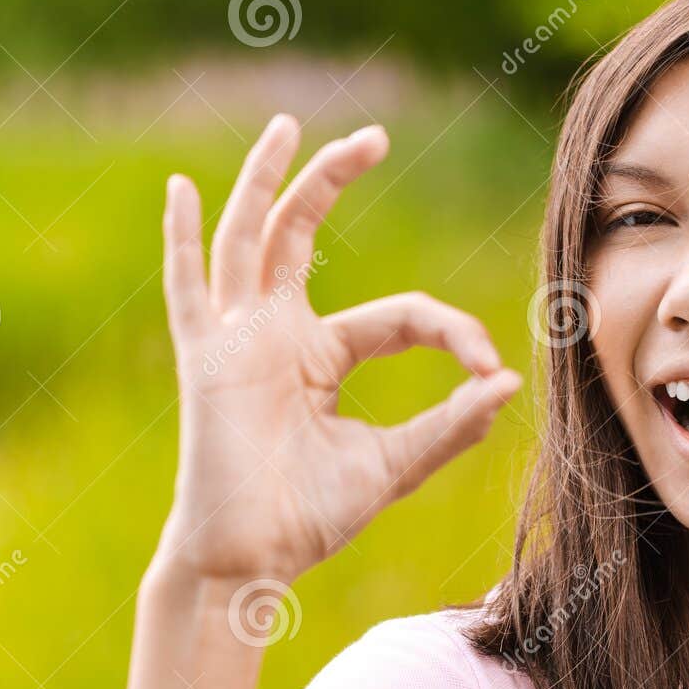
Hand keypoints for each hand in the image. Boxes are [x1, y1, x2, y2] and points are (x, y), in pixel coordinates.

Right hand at [154, 114, 521, 584]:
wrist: (253, 561)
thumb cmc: (313, 517)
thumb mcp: (395, 464)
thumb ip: (450, 424)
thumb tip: (508, 382)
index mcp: (322, 356)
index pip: (398, 314)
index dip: (451, 330)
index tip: (490, 366)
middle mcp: (277, 334)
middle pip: (303, 234)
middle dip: (335, 180)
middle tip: (376, 136)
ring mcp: (238, 340)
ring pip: (249, 240)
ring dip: (266, 181)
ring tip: (287, 127)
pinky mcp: (207, 359)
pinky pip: (187, 289)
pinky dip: (181, 240)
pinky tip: (183, 190)